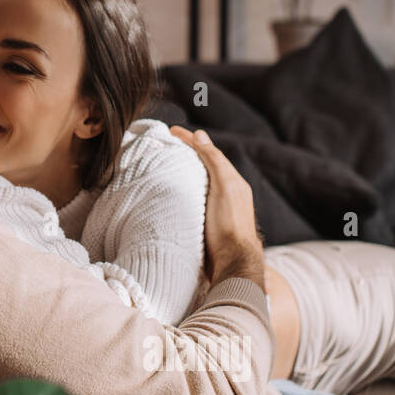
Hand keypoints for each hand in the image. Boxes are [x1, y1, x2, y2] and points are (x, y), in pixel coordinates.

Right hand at [169, 126, 263, 286]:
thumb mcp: (225, 186)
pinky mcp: (205, 224)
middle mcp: (225, 193)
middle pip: (202, 167)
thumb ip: (214, 161)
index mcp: (232, 182)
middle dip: (184, 154)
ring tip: (161, 166)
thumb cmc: (230, 224)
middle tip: (163, 145)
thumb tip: (201, 135)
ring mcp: (215, 210)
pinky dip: (180, 191)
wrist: (232, 263)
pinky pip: (190, 201)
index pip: (208, 153)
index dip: (190, 140)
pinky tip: (168, 195)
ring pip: (196, 184)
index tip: (171, 131)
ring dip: (181, 174)